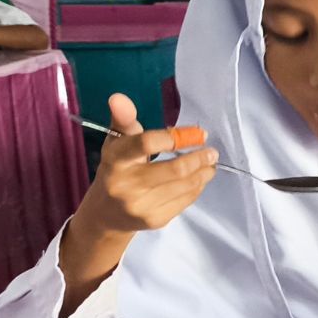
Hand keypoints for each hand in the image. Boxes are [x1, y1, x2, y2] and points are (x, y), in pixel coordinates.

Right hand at [73, 93, 216, 236]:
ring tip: (210, 163)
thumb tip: (118, 97)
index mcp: (115, 160)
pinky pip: (185, 200)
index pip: (145, 144)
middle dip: (199, 158)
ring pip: (184, 185)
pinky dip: (197, 187)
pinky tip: (199, 179)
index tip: (196, 133)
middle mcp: (125, 185)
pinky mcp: (154, 220)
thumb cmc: (117, 169)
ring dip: (203, 172)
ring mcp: (140, 206)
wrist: (106, 213)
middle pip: (174, 169)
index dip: (173, 137)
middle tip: (211, 151)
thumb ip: (124, 119)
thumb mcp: (117, 143)